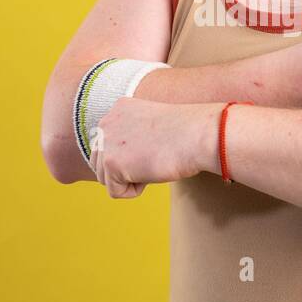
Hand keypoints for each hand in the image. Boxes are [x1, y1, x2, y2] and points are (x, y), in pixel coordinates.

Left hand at [88, 98, 217, 198]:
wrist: (199, 136)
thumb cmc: (188, 134)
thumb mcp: (153, 127)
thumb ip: (132, 137)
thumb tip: (124, 161)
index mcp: (118, 109)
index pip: (110, 145)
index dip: (133, 156)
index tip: (155, 149)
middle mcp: (106, 122)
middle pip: (102, 163)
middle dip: (126, 169)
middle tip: (154, 158)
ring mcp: (106, 142)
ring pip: (107, 179)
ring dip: (130, 179)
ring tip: (153, 163)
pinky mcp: (111, 163)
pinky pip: (115, 192)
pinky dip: (135, 190)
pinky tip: (151, 172)